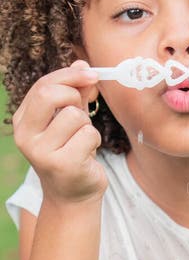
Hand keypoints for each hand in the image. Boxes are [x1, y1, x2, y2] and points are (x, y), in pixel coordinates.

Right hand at [12, 60, 106, 204]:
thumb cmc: (72, 151)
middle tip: (84, 108)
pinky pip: (88, 135)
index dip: (70, 75)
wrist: (73, 195)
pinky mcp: (62, 164)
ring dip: (87, 125)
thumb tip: (82, 64)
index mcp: (23, 121)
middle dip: (74, 95)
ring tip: (82, 141)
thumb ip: (75, 93)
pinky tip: (86, 154)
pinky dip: (94, 141)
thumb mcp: (70, 119)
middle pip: (49, 95)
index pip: (42, 86)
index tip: (92, 73)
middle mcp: (26, 136)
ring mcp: (41, 152)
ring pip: (75, 116)